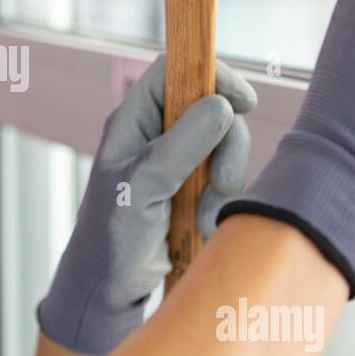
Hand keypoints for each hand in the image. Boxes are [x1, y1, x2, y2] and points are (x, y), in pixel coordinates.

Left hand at [36, 55, 256, 355]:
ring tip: (202, 216)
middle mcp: (155, 132)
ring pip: (225, 145)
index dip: (211, 75)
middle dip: (227, 146)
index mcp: (133, 120)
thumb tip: (221, 105)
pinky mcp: (191, 186)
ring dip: (224, 181)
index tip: (243, 101)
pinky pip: (224, 177)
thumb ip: (182, 144)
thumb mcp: (143, 186)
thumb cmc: (112, 234)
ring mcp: (176, 159)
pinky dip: (220, 201)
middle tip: (219, 183)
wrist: (111, 285)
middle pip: (213, 108)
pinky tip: (201, 225)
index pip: (175, 71)